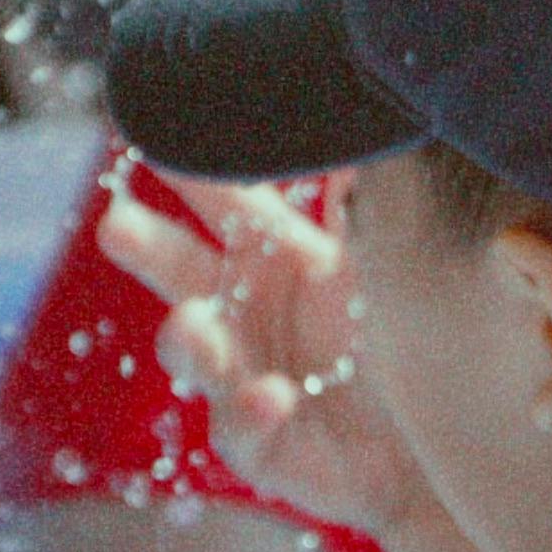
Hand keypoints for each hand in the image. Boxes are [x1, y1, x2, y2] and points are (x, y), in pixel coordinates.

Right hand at [98, 166, 428, 545]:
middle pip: (178, 268)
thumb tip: (374, 110)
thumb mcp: (388, 258)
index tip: (154, 130)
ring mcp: (237, 375)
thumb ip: (367, 196)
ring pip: (194, 352)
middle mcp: (241, 308)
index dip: (191, 168)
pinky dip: (251, 410)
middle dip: (145, 246)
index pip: (222, 198)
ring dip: (189, 338)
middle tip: (116, 225)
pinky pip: (241, 426)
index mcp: (269, 252)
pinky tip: (271, 397)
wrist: (434, 440)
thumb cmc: (398, 335)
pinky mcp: (254, 441)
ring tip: (190, 321)